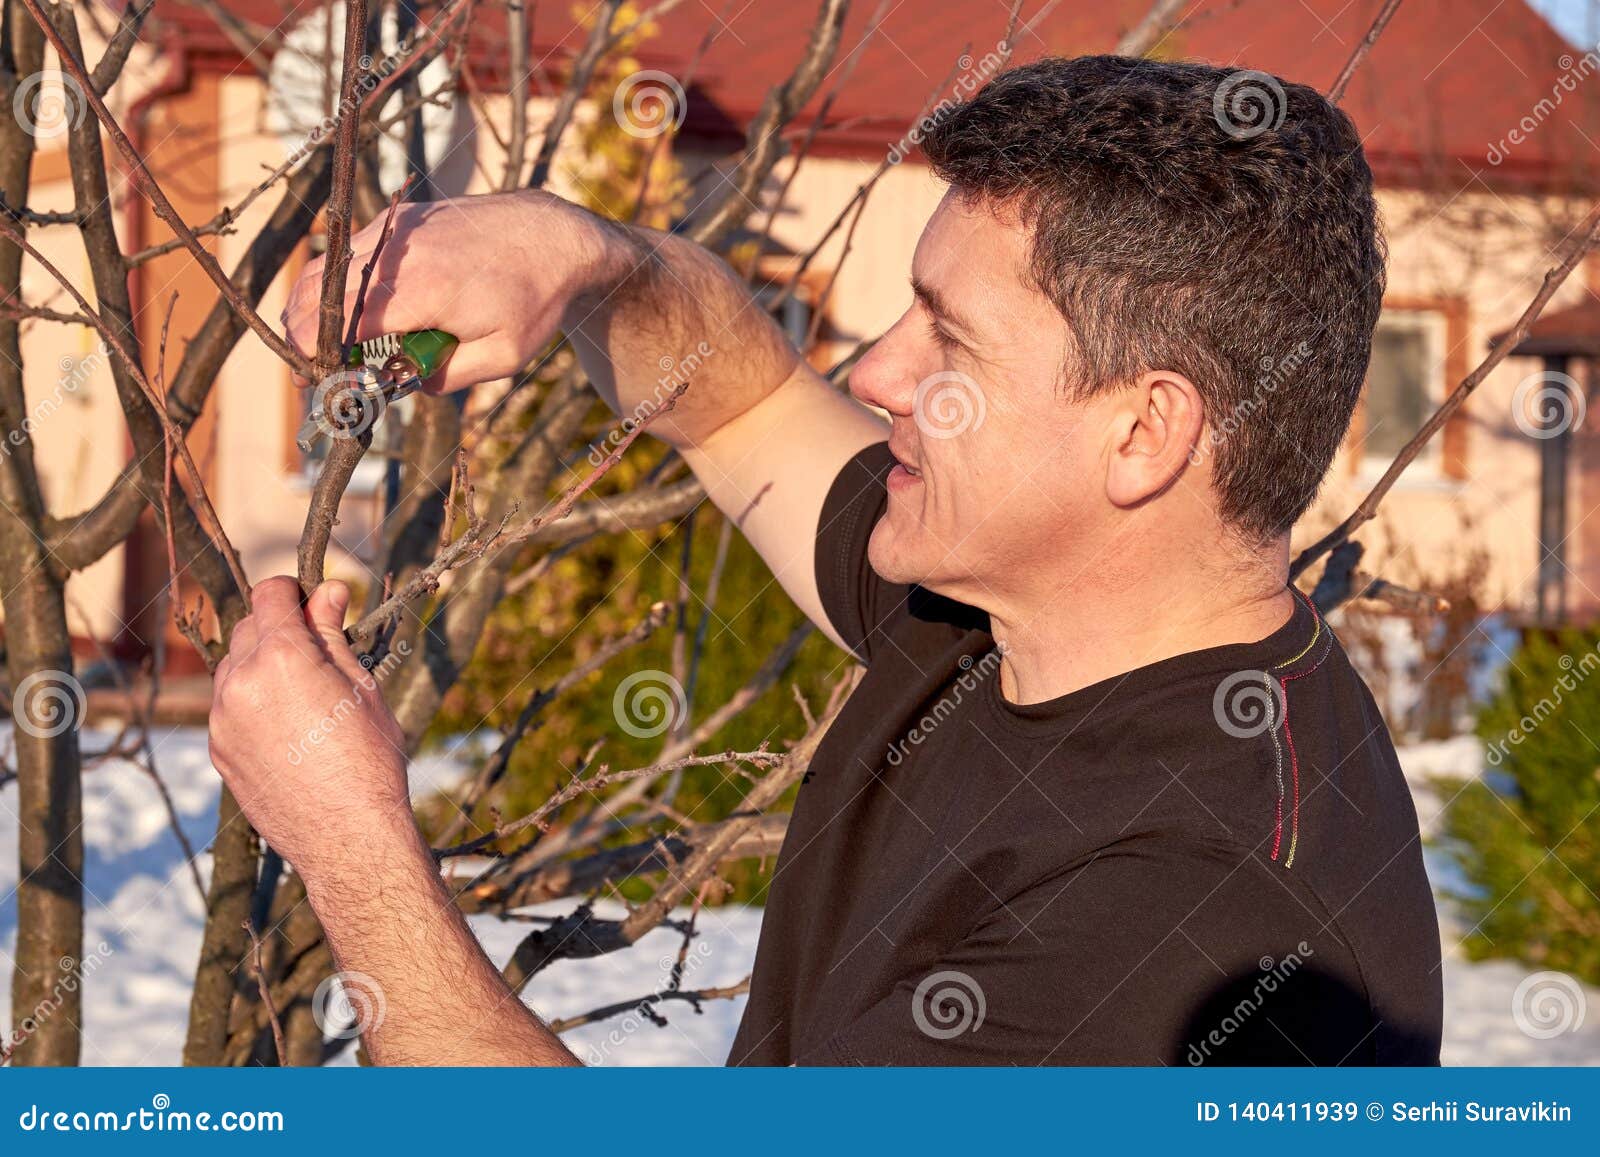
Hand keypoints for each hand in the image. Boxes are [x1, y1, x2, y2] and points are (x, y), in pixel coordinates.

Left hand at [209, 576, 411, 878]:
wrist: (348, 837)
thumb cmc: (370, 760)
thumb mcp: (360, 687)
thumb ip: (333, 635)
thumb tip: (330, 590)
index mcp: (282, 657)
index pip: (271, 593)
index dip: (295, 592)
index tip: (315, 603)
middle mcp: (241, 681)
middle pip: (247, 627)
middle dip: (277, 627)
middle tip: (317, 651)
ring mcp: (222, 718)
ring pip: (233, 668)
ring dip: (261, 665)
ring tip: (304, 695)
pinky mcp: (218, 750)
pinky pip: (228, 707)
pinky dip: (251, 703)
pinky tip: (289, 729)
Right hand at [283, 191, 621, 393]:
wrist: (556, 238)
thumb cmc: (534, 300)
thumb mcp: (503, 356)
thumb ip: (449, 377)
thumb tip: (403, 385)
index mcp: (422, 290)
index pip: (343, 324)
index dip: (319, 356)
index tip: (314, 384)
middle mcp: (400, 253)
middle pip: (320, 295)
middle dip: (304, 336)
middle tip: (311, 372)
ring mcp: (395, 230)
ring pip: (327, 269)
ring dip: (313, 309)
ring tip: (322, 345)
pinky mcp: (399, 220)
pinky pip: (350, 253)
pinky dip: (338, 283)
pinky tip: (348, 311)